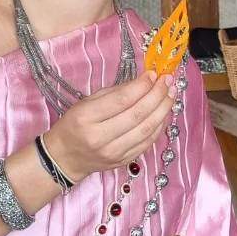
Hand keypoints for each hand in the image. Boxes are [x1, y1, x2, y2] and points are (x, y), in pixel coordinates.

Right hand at [43, 72, 175, 182]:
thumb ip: (115, 93)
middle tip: (169, 81)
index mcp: (86, 118)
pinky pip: (147, 142)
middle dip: (157, 95)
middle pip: (138, 114)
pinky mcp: (123, 161)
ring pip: (146, 129)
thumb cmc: (74, 125)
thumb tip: (144, 81)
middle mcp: (100, 137)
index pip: (121, 100)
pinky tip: (164, 112)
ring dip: (163, 109)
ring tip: (172, 94)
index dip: (142, 86)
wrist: (64, 158)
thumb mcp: (86, 103)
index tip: (154, 74)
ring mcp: (113, 152)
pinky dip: (159, 126)